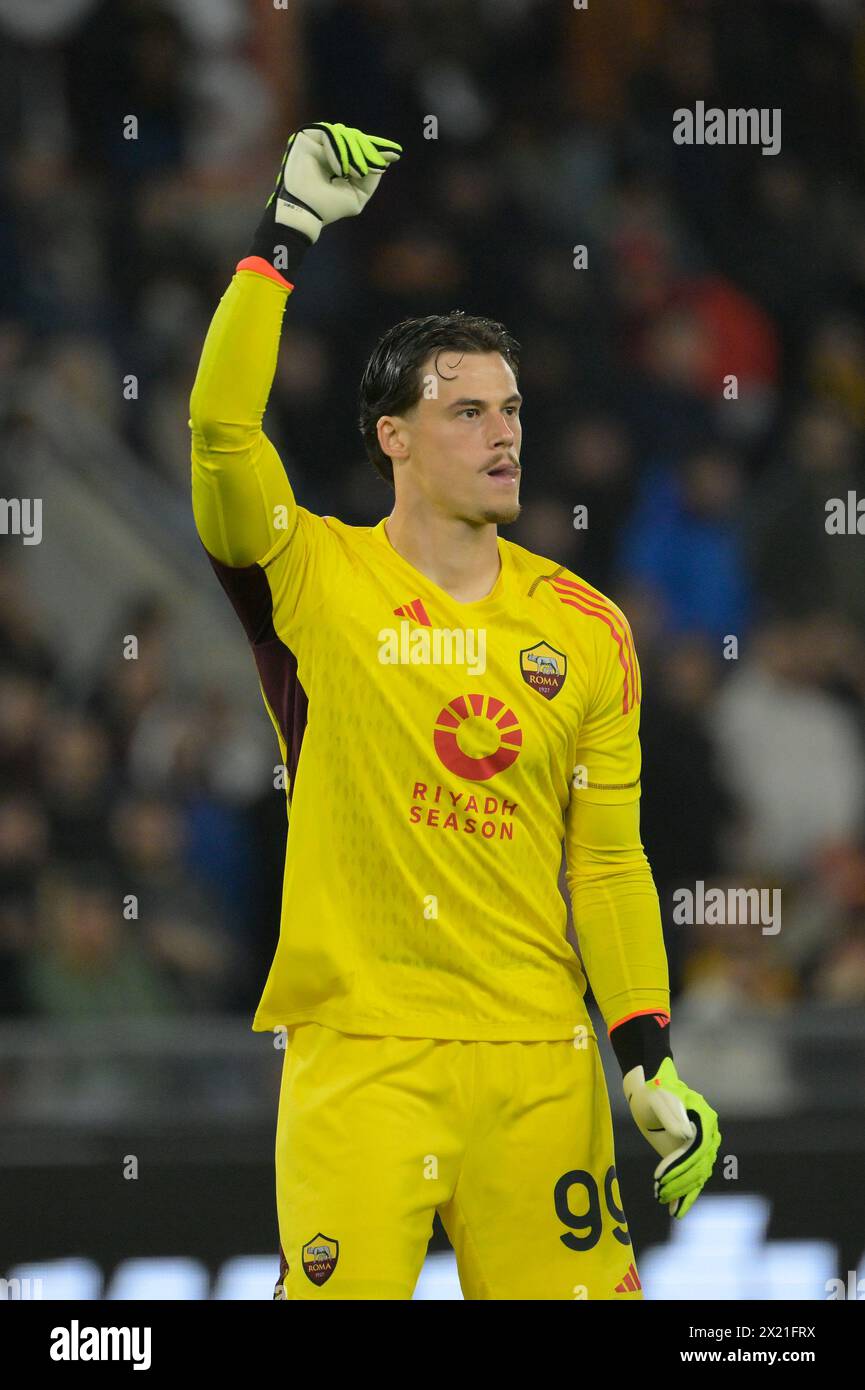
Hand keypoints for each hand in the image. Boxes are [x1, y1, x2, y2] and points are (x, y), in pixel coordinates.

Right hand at [266, 121, 401, 243]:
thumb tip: (383, 160)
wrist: (307, 211)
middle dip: (367, 151)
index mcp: (340, 159)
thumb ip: (371, 177)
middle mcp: (329, 148)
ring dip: (354, 153)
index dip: (377, 147)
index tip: (396, 153)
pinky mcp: (306, 137)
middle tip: (372, 167)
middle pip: (356, 137)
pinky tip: (341, 169)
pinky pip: (329, 133)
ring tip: (354, 173)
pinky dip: (338, 149)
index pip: (360, 146)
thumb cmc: (330, 207)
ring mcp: (317, 142)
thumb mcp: (359, 194)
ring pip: (345, 133)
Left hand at [623, 1056, 720, 1217]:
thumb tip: (687, 1136)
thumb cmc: (653, 1089)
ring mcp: (702, 1147)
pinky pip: (693, 1179)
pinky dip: (686, 1195)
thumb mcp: (658, 1097)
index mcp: (704, 1118)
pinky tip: (675, 1211)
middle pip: (699, 1165)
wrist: (650, 1089)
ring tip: (660, 1198)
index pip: (697, 1149)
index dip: (680, 1165)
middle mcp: (709, 1135)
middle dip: (679, 1181)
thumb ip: (671, 1115)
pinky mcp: (692, 1156)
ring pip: (698, 1176)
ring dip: (680, 1190)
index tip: (660, 1176)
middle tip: (658, 1192)